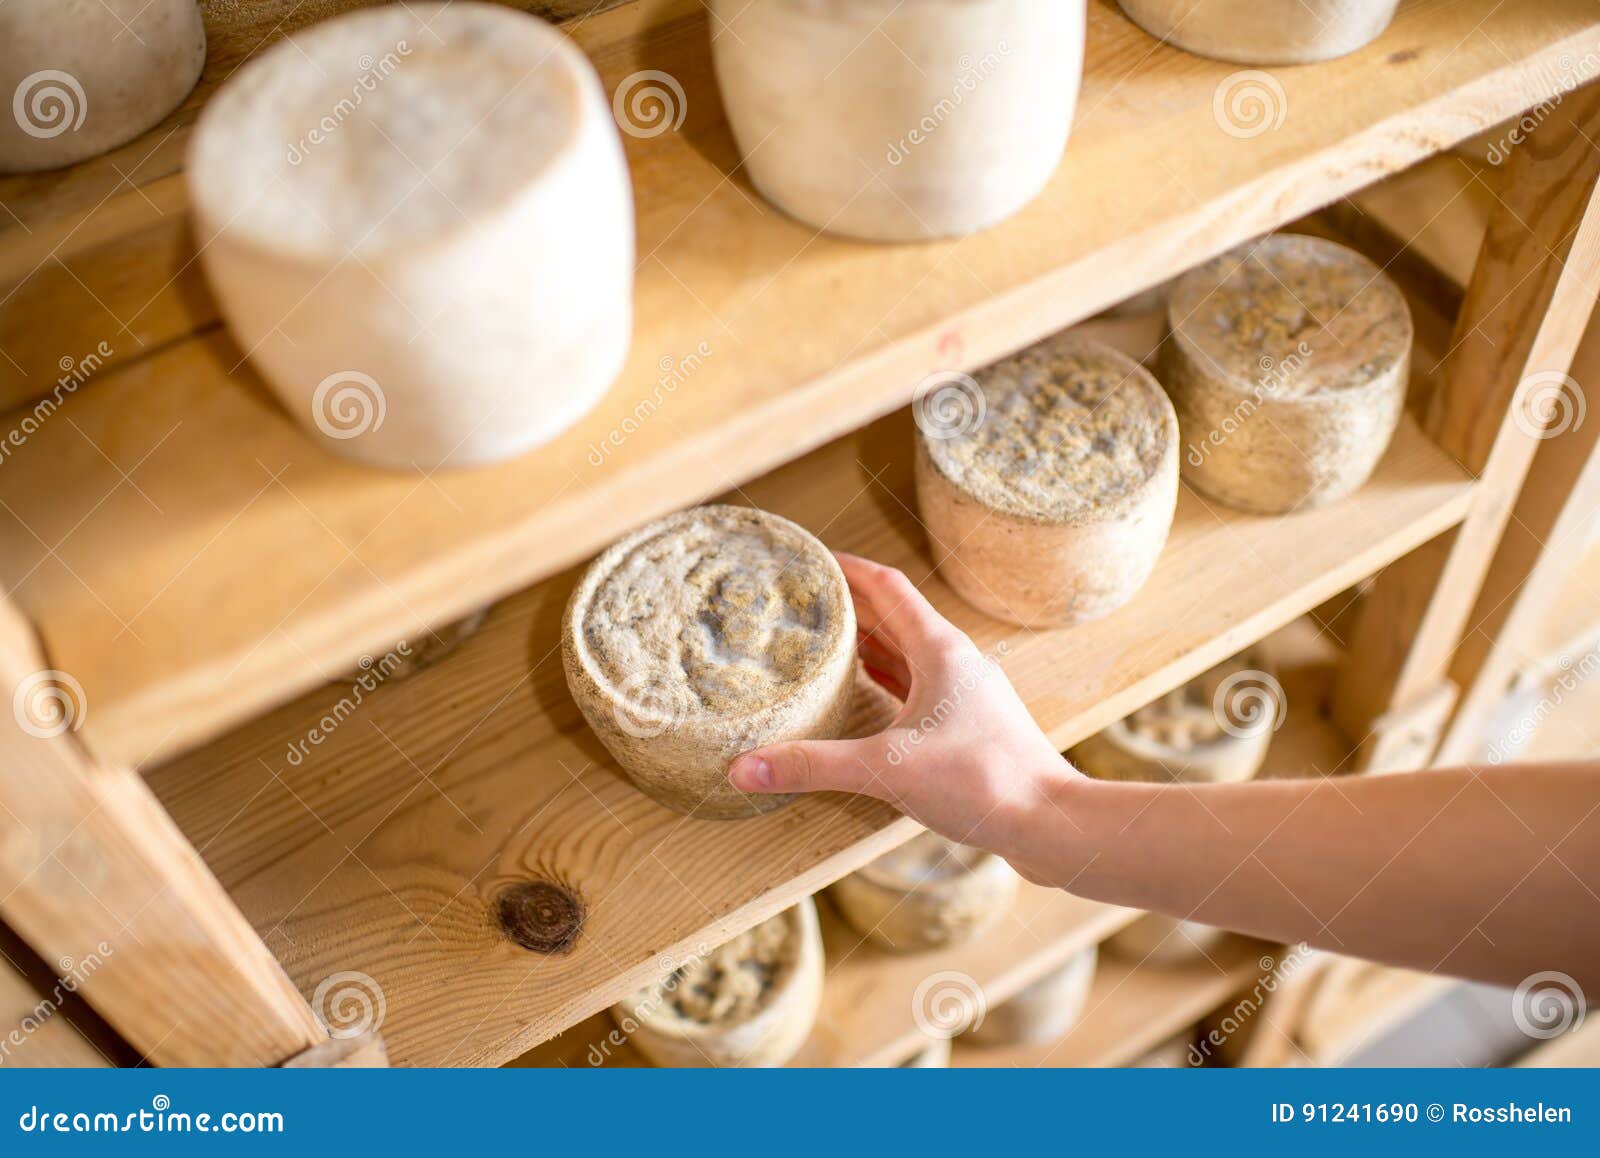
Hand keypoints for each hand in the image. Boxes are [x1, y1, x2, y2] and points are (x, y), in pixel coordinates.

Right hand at [728, 552, 1080, 873]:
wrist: (1051, 824)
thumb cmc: (983, 783)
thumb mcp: (886, 769)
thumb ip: (813, 764)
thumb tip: (742, 767)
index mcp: (939, 650)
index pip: (885, 587)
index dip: (845, 568)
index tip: (807, 558)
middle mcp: (955, 663)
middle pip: (892, 618)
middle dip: (845, 607)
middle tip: (798, 603)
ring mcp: (965, 696)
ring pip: (906, 656)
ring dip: (865, 646)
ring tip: (818, 646)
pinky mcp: (969, 729)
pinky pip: (916, 692)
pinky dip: (884, 685)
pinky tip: (860, 702)